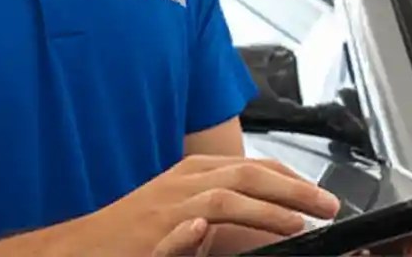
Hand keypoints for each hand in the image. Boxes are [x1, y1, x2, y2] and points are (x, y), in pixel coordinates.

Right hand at [64, 154, 340, 256]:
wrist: (82, 246)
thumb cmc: (131, 234)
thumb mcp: (182, 213)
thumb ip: (219, 209)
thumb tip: (262, 214)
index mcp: (195, 173)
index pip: (254, 166)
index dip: (292, 178)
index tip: (319, 194)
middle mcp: (186, 180)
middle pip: (252, 174)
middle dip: (295, 188)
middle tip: (329, 205)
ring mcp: (171, 204)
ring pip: (231, 193)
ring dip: (271, 205)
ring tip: (303, 220)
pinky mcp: (157, 229)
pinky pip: (193, 222)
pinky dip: (222, 222)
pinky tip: (242, 229)